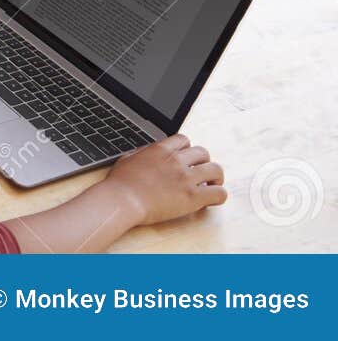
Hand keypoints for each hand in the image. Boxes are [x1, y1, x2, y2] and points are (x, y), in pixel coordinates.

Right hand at [102, 134, 226, 225]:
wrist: (122, 200)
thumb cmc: (120, 183)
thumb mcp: (129, 158)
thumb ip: (145, 153)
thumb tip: (153, 153)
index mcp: (161, 149)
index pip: (185, 140)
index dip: (187, 150)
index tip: (185, 160)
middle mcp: (177, 161)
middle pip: (204, 153)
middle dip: (203, 162)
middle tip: (200, 173)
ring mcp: (186, 178)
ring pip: (216, 170)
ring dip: (215, 177)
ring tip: (211, 186)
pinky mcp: (193, 197)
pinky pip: (219, 193)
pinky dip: (219, 196)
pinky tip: (210, 200)